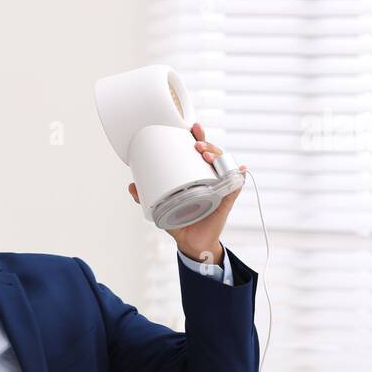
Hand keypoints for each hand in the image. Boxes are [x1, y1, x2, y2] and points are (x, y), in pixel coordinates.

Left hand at [128, 121, 246, 265]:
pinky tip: (240, 170)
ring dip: (218, 156)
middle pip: (213, 154)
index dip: (198, 138)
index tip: (192, 128)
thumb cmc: (179, 221)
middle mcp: (210, 178)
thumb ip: (146, 197)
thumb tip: (132, 186)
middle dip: (207, 144)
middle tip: (196, 145)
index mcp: (196, 175)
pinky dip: (239, 178)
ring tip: (208, 156)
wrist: (191, 242)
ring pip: (224, 166)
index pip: (199, 152)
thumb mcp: (161, 207)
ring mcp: (219, 188)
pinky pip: (235, 187)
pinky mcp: (225, 201)